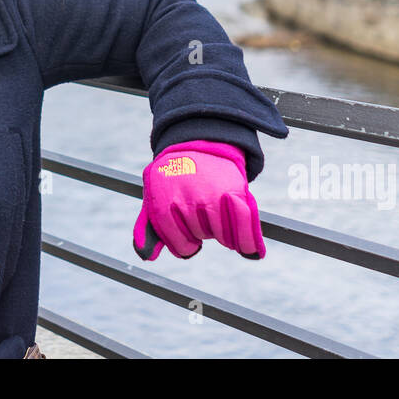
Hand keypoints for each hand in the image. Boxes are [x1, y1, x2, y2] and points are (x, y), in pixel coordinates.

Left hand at [132, 140, 265, 261]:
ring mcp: (212, 196)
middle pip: (201, 237)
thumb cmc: (175, 177)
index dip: (187, 244)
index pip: (181, 244)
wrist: (198, 143)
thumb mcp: (155, 196)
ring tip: (218, 214)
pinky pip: (244, 224)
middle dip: (202, 232)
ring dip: (225, 235)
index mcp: (164, 202)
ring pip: (223, 236)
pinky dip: (249, 241)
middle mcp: (188, 200)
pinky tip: (253, 252)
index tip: (190, 236)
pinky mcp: (234, 191)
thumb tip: (145, 255)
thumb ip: (149, 227)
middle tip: (202, 211)